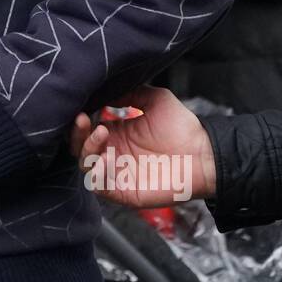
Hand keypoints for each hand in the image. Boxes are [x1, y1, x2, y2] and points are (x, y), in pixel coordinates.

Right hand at [68, 85, 216, 206]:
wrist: (204, 153)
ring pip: (85, 166)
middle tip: (84, 120)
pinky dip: (96, 174)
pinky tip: (107, 159)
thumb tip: (107, 90)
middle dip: (77, 134)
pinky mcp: (123, 191)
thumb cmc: (183, 127)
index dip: (80, 121)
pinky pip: (99, 187)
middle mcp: (113, 153)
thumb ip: (132, 93)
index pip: (86, 130)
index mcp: (117, 134)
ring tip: (102, 134)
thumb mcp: (156, 100)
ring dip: (87, 150)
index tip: (82, 108)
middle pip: (79, 148)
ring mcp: (117, 173)